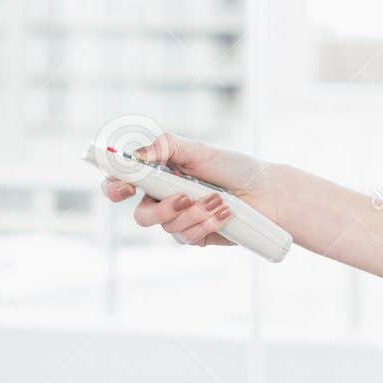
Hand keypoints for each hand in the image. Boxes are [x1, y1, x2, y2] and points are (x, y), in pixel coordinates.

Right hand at [100, 131, 285, 247]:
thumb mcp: (198, 150)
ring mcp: (179, 221)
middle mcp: (164, 200)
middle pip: (141, 216)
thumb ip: (165, 146)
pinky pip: (188, 237)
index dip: (114, 188)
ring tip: (218, 198)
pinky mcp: (196, 236)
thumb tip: (137, 155)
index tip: (126, 188)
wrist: (267, 192)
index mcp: (158, 175)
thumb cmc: (233, 167)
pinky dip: (207, 223)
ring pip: (168, 227)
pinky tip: (224, 212)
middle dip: (161, 209)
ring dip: (195, 212)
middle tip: (182, 198)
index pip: (122, 183)